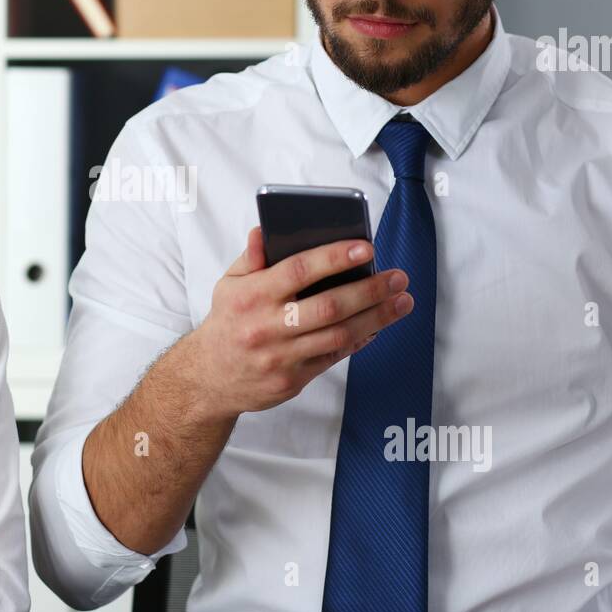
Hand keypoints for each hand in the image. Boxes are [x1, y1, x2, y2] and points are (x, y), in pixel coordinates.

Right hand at [187, 226, 412, 420]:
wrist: (210, 378)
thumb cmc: (227, 322)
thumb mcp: (228, 284)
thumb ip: (251, 257)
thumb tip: (265, 231)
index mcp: (251, 296)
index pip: (298, 270)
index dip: (334, 258)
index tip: (366, 247)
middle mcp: (266, 327)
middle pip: (328, 306)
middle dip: (369, 290)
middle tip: (398, 277)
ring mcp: (281, 357)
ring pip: (338, 334)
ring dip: (377, 317)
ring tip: (402, 301)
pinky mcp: (292, 380)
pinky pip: (334, 357)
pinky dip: (360, 340)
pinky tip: (379, 325)